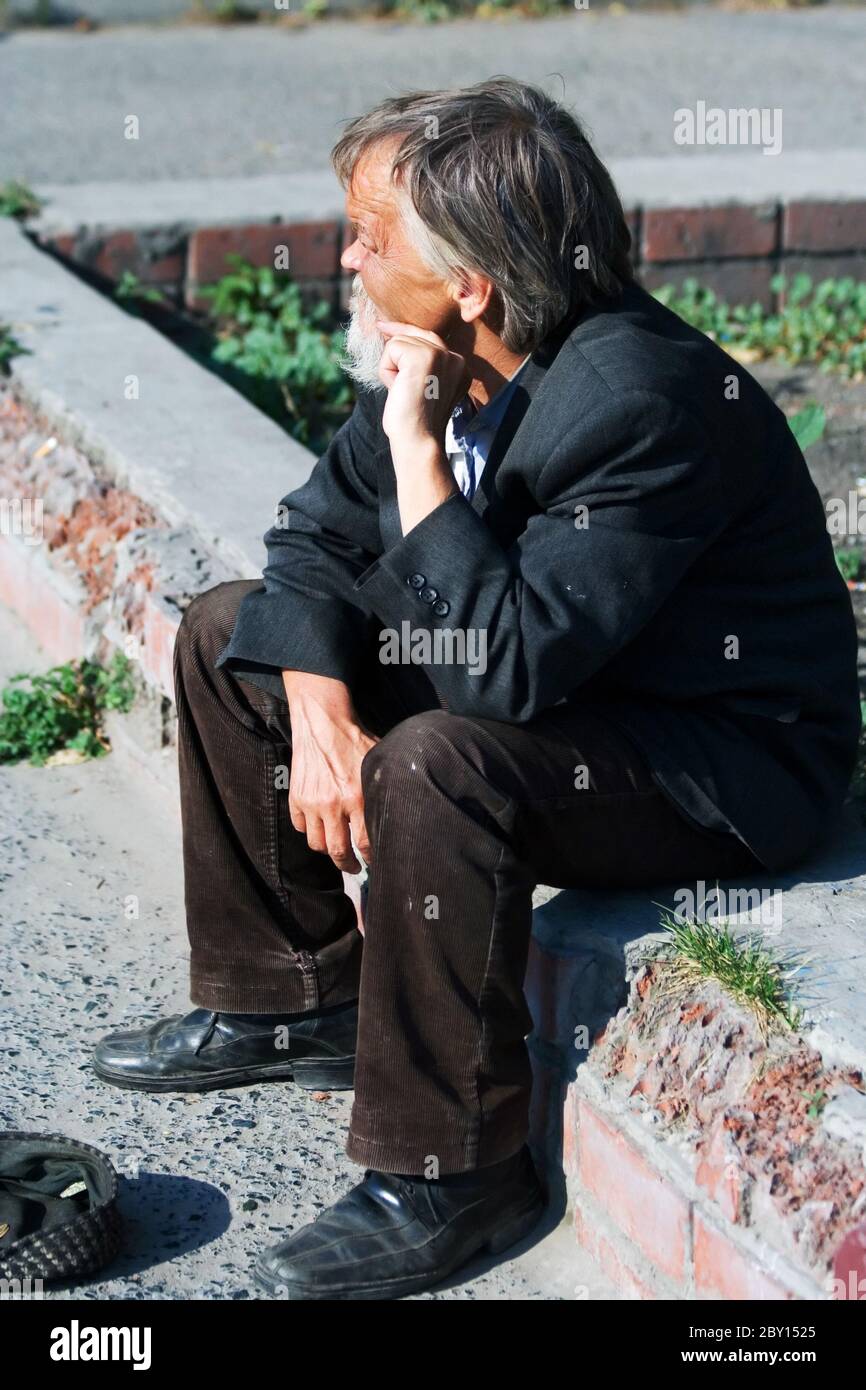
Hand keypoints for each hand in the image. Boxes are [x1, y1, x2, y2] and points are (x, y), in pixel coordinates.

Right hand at [283, 672, 377, 872]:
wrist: (322, 721)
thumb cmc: (355, 739)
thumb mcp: (379, 763)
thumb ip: (385, 788)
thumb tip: (401, 810)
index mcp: (358, 797)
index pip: (365, 843)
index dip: (371, 857)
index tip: (375, 859)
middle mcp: (333, 804)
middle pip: (339, 852)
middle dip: (349, 865)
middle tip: (355, 867)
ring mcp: (312, 802)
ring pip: (317, 844)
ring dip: (328, 850)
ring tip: (337, 849)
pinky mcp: (297, 797)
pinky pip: (300, 827)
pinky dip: (309, 830)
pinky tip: (320, 826)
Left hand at [376, 321, 470, 452]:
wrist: (418, 440)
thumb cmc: (415, 422)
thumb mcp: (425, 388)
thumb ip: (422, 366)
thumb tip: (394, 340)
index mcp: (460, 368)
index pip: (431, 338)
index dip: (405, 332)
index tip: (384, 327)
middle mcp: (455, 358)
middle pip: (415, 334)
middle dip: (396, 349)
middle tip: (384, 349)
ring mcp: (441, 355)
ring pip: (400, 342)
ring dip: (392, 368)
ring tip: (402, 391)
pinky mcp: (424, 357)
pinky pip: (391, 349)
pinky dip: (386, 370)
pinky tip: (397, 389)